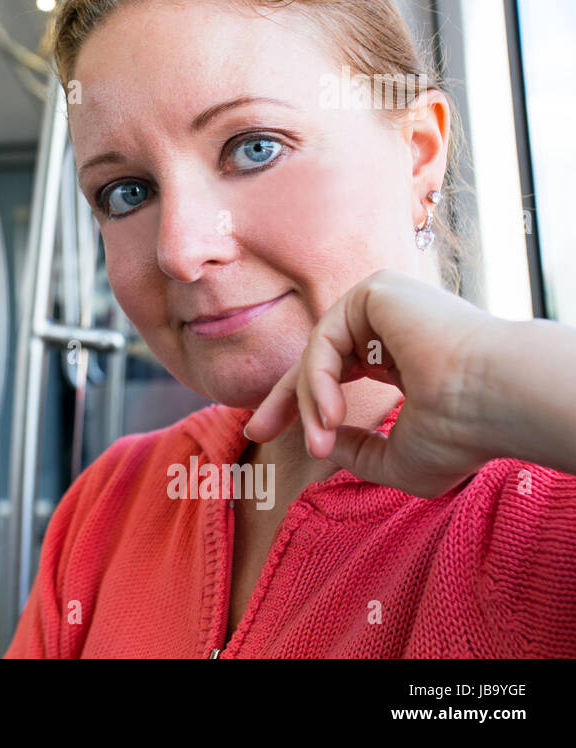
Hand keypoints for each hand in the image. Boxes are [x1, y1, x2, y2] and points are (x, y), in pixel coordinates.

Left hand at [243, 269, 501, 498]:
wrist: (495, 401)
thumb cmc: (462, 434)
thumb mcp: (397, 458)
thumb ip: (355, 451)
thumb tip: (319, 442)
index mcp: (404, 357)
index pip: (338, 373)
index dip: (301, 405)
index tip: (267, 436)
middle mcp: (393, 325)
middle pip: (317, 357)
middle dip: (283, 397)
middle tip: (254, 431)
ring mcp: (384, 304)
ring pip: (318, 354)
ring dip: (307, 402)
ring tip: (318, 439)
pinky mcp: (375, 291)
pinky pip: (323, 341)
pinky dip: (316, 380)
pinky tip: (328, 413)